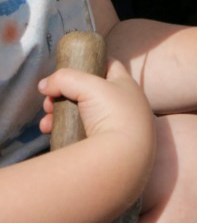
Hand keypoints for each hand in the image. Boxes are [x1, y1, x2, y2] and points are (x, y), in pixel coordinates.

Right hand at [39, 59, 154, 146]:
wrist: (123, 159)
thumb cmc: (113, 114)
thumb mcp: (90, 86)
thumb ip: (65, 79)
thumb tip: (45, 84)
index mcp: (126, 85)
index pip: (109, 66)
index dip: (90, 63)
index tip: (69, 69)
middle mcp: (123, 104)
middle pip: (88, 92)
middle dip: (63, 95)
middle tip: (49, 101)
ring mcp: (114, 126)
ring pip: (80, 114)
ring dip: (58, 115)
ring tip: (46, 121)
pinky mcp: (103, 145)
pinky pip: (78, 133)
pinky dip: (63, 131)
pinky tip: (49, 133)